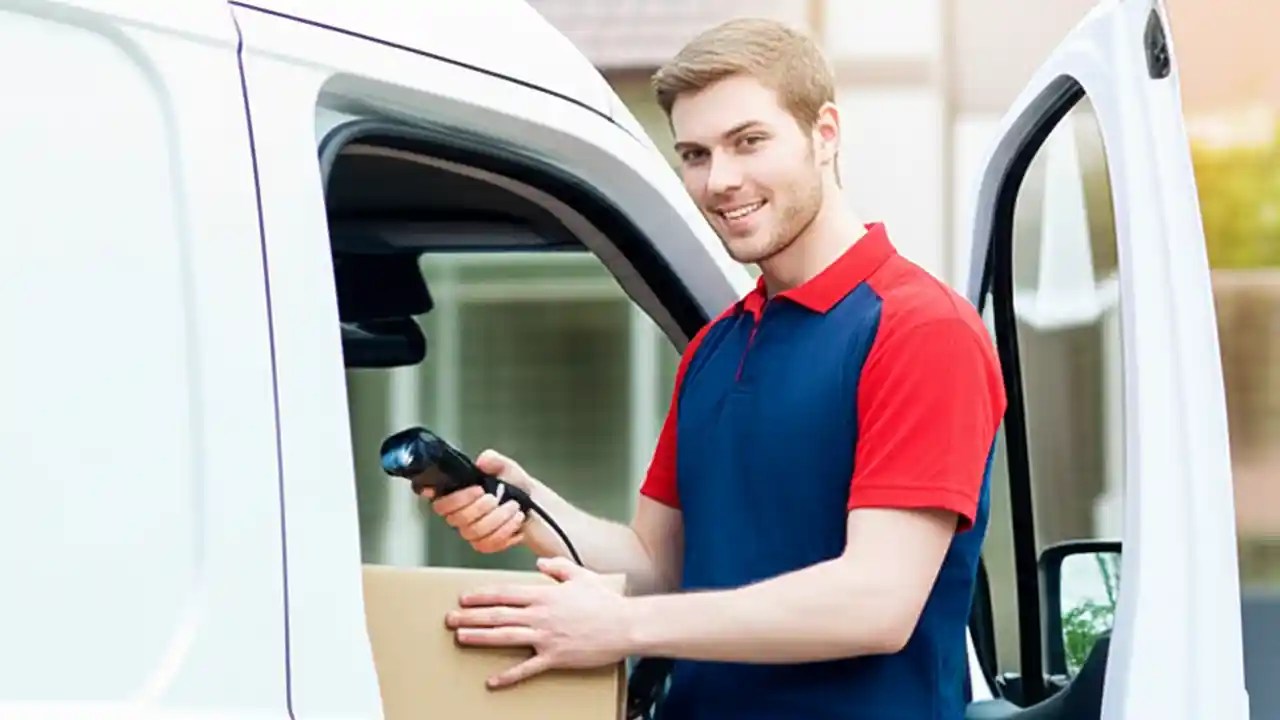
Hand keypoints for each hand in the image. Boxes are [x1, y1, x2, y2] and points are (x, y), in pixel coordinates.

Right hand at [422, 449, 529, 553]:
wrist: (533, 504)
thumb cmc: (514, 485)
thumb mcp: (507, 468)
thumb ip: (494, 461)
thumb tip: (482, 461)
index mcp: (458, 494)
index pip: (441, 503)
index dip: (454, 499)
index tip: (477, 489)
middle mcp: (460, 515)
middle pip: (457, 518)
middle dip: (480, 507)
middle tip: (496, 497)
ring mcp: (471, 532)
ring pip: (474, 531)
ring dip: (498, 517)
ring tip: (513, 506)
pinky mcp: (484, 544)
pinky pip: (489, 543)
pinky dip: (506, 530)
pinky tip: (516, 519)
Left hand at [446, 557, 633, 688]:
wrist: (624, 625)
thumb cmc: (605, 601)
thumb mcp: (581, 576)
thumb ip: (558, 567)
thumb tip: (540, 564)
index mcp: (545, 595)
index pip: (505, 593)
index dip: (482, 595)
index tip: (464, 597)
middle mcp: (540, 615)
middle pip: (498, 615)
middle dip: (471, 616)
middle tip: (450, 619)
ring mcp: (545, 637)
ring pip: (505, 636)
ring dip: (480, 637)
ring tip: (460, 638)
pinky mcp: (554, 657)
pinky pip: (527, 668)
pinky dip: (508, 676)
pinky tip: (492, 680)